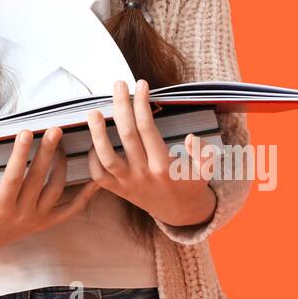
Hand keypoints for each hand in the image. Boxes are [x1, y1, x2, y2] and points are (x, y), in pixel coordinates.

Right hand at [0, 126, 102, 259]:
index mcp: (1, 208)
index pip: (13, 177)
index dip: (20, 155)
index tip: (26, 131)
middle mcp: (23, 214)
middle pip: (39, 179)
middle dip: (48, 152)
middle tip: (56, 128)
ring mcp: (37, 219)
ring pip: (56, 190)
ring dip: (62, 165)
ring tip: (62, 140)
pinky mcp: (46, 223)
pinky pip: (70, 210)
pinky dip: (85, 196)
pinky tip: (96, 179)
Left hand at [84, 79, 217, 227]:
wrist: (181, 214)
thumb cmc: (192, 184)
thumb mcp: (205, 171)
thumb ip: (203, 155)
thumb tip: (190, 138)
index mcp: (164, 166)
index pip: (147, 128)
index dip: (142, 104)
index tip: (141, 85)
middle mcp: (144, 174)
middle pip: (127, 135)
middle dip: (121, 106)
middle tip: (118, 85)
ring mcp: (128, 184)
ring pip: (107, 157)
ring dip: (97, 133)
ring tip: (94, 111)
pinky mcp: (119, 191)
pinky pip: (99, 176)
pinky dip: (92, 158)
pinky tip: (94, 139)